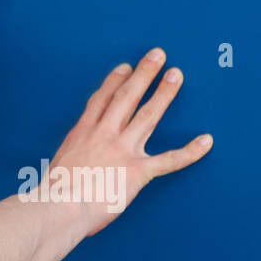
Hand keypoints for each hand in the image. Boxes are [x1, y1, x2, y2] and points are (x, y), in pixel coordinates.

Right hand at [49, 48, 212, 237]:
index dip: (114, 81)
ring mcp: (122, 150)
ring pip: (147, 116)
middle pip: (126, 97)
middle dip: (143, 74)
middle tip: (157, 56)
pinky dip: (190, 152)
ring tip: (176, 75)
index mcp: (83, 134)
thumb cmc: (54, 193)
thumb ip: (73, 162)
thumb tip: (75, 170)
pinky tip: (206, 141)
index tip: (125, 67)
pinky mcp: (138, 171)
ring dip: (164, 93)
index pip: (101, 100)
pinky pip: (169, 160)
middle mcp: (104, 135)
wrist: (60, 205)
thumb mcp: (58, 168)